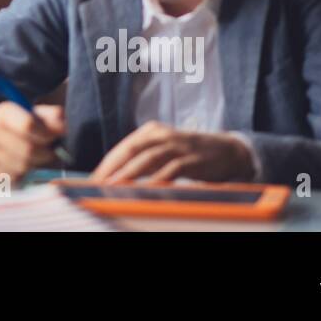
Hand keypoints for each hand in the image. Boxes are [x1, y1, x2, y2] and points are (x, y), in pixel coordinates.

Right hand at [0, 103, 65, 179]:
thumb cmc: (16, 124)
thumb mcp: (33, 113)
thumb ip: (52, 117)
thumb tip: (64, 127)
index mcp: (4, 111)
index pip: (28, 125)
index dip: (46, 134)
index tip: (53, 137)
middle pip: (28, 150)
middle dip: (45, 153)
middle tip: (50, 151)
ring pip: (22, 166)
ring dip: (35, 165)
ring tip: (35, 157)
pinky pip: (13, 177)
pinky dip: (23, 173)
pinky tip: (21, 164)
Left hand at [90, 121, 255, 182]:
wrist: (228, 150)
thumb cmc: (189, 154)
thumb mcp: (164, 151)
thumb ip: (143, 159)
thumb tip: (115, 177)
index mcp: (151, 131)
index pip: (123, 147)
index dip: (107, 164)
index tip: (92, 179)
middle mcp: (162, 135)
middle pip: (130, 150)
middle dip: (111, 168)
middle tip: (96, 184)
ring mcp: (177, 146)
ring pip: (147, 159)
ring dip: (128, 174)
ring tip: (113, 186)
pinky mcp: (191, 160)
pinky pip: (171, 170)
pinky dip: (157, 180)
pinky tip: (145, 190)